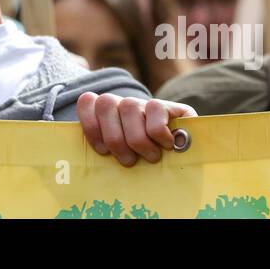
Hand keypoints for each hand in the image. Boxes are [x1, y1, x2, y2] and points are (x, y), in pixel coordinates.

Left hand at [76, 93, 196, 166]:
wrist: (182, 164)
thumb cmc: (143, 167)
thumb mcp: (122, 161)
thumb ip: (106, 153)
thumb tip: (90, 163)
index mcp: (108, 114)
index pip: (87, 101)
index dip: (91, 124)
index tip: (102, 151)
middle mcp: (124, 104)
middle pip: (106, 104)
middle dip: (115, 138)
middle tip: (129, 161)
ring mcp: (145, 104)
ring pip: (129, 107)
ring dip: (138, 139)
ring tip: (150, 157)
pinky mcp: (169, 107)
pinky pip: (155, 110)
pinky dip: (158, 132)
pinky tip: (166, 145)